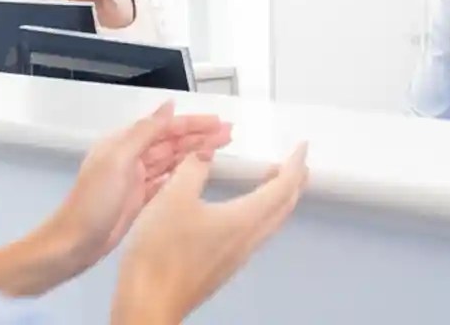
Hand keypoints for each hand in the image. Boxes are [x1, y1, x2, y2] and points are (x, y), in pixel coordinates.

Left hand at [49, 101, 232, 268]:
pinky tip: (197, 170)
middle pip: (171, 142)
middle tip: (229, 133)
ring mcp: (136, 180)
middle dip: (199, 136)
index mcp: (123, 144)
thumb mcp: (118, 159)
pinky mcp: (139, 200)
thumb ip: (144, 132)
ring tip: (221, 147)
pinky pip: (166, 181)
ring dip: (195, 151)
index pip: (165, 128)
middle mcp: (130, 158)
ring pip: (172, 160)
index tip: (217, 122)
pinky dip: (182, 173)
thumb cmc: (93, 201)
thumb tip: (168, 106)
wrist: (73, 243)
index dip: (193, 124)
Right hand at [111, 143, 309, 324]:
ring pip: (271, 222)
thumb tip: (205, 152)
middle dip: (293, 182)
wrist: (149, 302)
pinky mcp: (223, 266)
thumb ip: (193, 168)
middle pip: (284, 207)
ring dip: (278, 199)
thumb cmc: (162, 253)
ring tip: (272, 181)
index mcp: (244, 219)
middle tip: (294, 163)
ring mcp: (237, 256)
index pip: (283, 187)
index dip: (295, 164)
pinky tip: (242, 211)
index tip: (301, 148)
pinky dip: (260, 213)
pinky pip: (255, 234)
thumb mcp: (173, 197)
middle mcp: (248, 239)